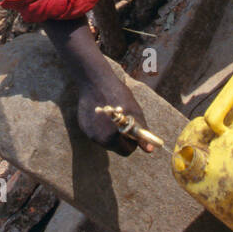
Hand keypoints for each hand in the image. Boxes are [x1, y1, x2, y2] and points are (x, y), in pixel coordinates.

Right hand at [45, 19, 147, 155]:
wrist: (94, 80)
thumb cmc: (118, 95)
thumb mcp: (135, 114)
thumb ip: (142, 135)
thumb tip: (149, 150)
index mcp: (111, 138)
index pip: (127, 151)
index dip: (133, 142)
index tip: (134, 132)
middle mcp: (97, 139)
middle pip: (115, 147)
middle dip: (122, 138)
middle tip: (125, 122)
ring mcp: (88, 132)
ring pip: (105, 140)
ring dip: (111, 133)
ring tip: (114, 116)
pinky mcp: (83, 126)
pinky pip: (96, 132)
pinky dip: (101, 126)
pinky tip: (103, 113)